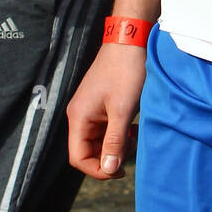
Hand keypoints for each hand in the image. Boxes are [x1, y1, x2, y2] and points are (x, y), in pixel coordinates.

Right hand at [67, 42, 146, 179]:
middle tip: (131, 148)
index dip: (98, 170)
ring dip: (115, 144)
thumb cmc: (125, 72)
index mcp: (78, 117)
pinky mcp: (100, 103)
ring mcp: (89, 109)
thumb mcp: (122, 110)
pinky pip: (104, 128)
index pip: (78, 158)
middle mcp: (79, 114)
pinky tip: (131, 127)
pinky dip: (117, 132)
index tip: (120, 170)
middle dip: (109, 156)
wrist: (129, 41)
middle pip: (88, 150)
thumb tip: (109, 170)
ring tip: (133, 135)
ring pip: (98, 140)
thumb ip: (114, 142)